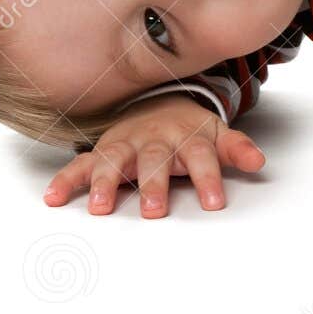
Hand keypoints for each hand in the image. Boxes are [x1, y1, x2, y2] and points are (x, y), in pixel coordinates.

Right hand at [42, 93, 264, 217]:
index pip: (201, 156)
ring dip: (106, 182)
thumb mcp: (215, 135)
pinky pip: (81, 163)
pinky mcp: (103, 150)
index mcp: (186, 137)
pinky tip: (53, 198)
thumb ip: (235, 149)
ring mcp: (126, 143)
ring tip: (101, 207)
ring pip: (114, 160)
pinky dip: (67, 179)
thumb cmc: (188, 129)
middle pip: (155, 160)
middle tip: (155, 212)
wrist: (157, 102)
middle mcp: (155, 139)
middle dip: (154, 184)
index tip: (214, 203)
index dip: (208, 178)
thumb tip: (258, 162)